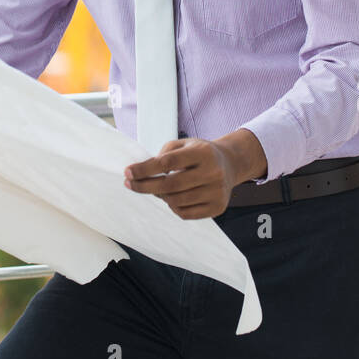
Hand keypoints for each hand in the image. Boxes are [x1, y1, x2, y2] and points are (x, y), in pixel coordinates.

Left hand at [124, 137, 244, 218]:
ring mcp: (217, 192)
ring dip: (160, 196)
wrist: (230, 164)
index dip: (145, 169)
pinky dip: (173, 207)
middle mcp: (213, 172)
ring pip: (176, 201)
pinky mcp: (217, 207)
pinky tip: (171, 197)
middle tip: (130, 185)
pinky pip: (185, 214)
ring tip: (156, 189)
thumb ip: (164, 154)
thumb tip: (143, 172)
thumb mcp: (184, 144)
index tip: (128, 172)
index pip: (168, 162)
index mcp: (203, 152)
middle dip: (145, 186)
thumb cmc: (200, 153)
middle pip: (171, 185)